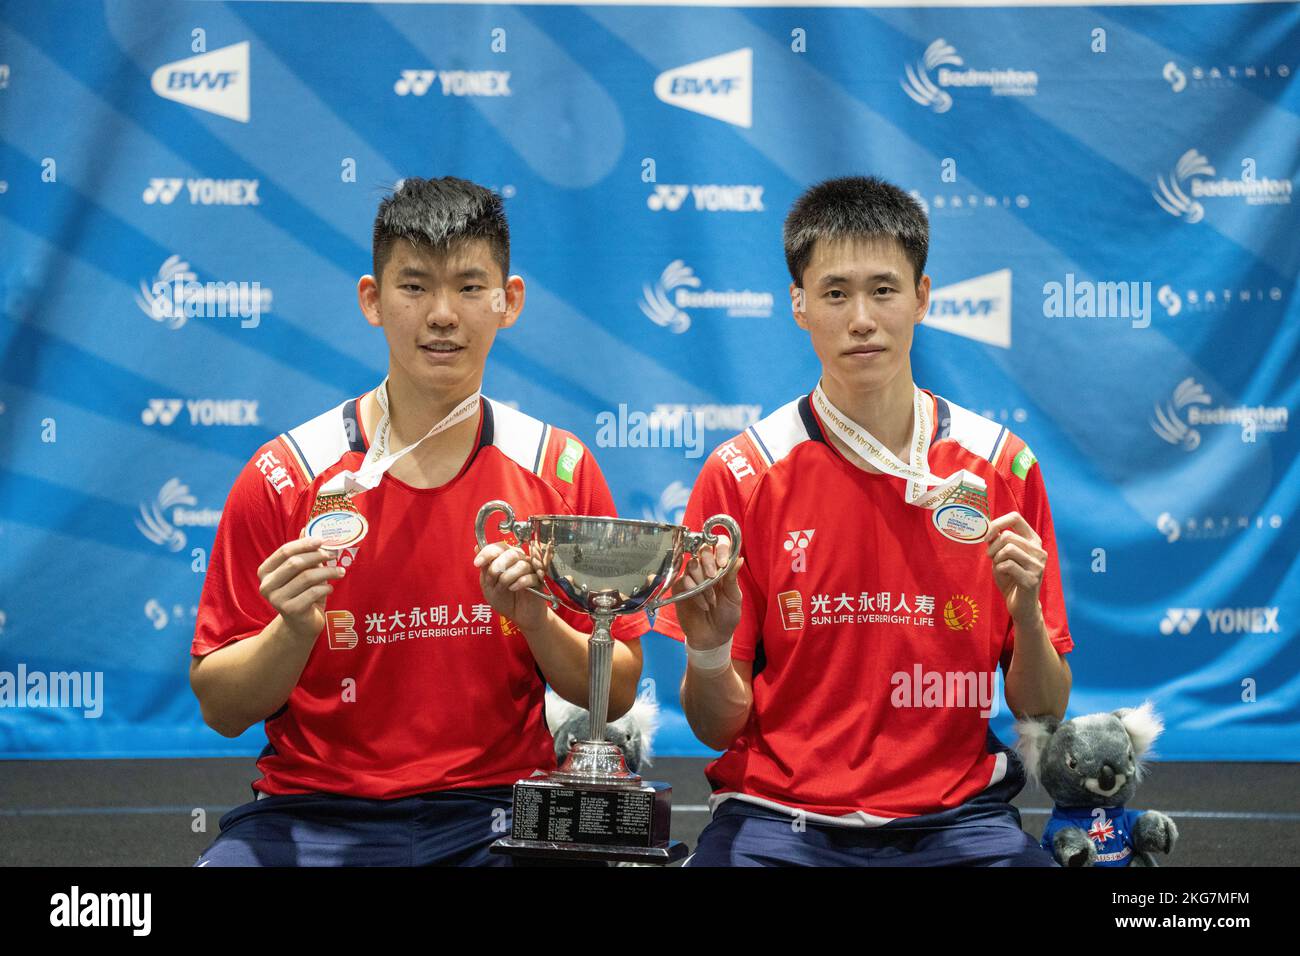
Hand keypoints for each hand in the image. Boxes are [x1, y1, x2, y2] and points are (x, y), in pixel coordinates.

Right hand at [258, 537, 345, 639]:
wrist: (301, 624)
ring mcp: (276, 599)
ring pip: (307, 577)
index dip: (304, 544)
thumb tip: (306, 528)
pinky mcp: (290, 610)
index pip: (285, 551)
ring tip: (340, 571)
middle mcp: (266, 585)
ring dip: (328, 571)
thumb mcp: (302, 571)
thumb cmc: (302, 593)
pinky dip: (326, 587)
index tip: (322, 540)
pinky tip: (330, 587)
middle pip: (295, 563)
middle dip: (318, 556)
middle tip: (335, 554)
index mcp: (265, 571)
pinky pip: (313, 592)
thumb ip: (302, 552)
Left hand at [473, 542, 550, 632]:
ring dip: (507, 577)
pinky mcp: (539, 581)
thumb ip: (485, 567)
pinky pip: (530, 577)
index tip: (478, 563)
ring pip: (521, 565)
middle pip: (511, 553)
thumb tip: (477, 547)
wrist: (518, 616)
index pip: (499, 547)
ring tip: (503, 587)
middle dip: (497, 566)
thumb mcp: (488, 585)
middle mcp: (520, 561)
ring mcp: (531, 570)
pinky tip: (513, 588)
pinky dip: (519, 583)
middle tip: (491, 578)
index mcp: (507, 558)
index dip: (487, 553)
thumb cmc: (505, 600)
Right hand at [669, 536, 743, 651]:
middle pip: (702, 549)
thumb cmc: (726, 617)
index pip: (719, 545)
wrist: (712, 637)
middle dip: (708, 562)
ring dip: (703, 582)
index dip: (720, 549)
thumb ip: (733, 578)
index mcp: (722, 567)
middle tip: (714, 578)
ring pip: (692, 564)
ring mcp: (692, 577)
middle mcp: (706, 568)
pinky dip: (694, 592)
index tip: (723, 563)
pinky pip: (684, 580)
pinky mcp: (681, 588)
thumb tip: (739, 558)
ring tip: (711, 600)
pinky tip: (702, 604)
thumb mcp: (734, 597)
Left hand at [984, 511, 1046, 625]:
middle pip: (1008, 536)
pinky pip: (1007, 565)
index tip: (987, 536)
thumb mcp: (1002, 556)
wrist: (1021, 605)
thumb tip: (988, 528)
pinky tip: (1004, 576)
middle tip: (992, 558)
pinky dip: (999, 569)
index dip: (997, 523)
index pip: (1016, 518)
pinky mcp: (1032, 579)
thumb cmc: (1010, 578)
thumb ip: (998, 541)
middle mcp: (1039, 550)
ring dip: (996, 559)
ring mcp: (1038, 565)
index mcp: (1033, 540)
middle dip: (993, 547)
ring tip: (998, 567)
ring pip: (1008, 549)